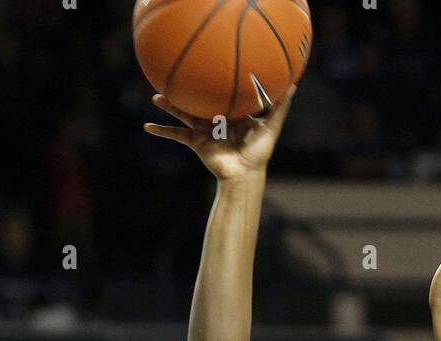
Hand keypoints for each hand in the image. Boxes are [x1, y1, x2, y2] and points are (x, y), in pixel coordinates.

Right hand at [143, 88, 293, 180]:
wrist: (243, 175)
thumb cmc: (258, 153)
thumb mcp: (271, 127)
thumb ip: (280, 107)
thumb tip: (293, 85)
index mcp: (232, 114)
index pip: (224, 93)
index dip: (216, 81)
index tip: (211, 65)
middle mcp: (217, 120)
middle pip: (199, 100)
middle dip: (189, 89)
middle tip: (179, 74)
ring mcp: (204, 131)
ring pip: (183, 113)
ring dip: (170, 106)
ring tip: (156, 96)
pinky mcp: (196, 143)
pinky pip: (176, 135)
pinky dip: (163, 132)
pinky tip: (148, 127)